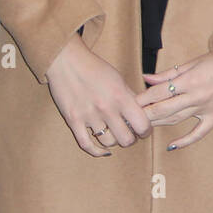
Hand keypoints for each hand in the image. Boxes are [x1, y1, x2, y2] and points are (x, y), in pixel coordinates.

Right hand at [45, 34, 152, 155]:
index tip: (143, 130)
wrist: (67, 61)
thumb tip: (142, 113)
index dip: (146, 131)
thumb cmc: (95, 68)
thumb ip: (130, 97)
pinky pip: (86, 144)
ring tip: (114, 134)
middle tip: (129, 133)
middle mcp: (106, 109)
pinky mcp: (73, 121)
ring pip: (108, 143)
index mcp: (121, 97)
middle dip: (131, 139)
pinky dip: (96, 151)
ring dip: (114, 141)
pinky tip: (102, 150)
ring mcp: (88, 116)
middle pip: (126, 139)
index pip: (142, 125)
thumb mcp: (119, 79)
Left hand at [136, 43, 212, 149]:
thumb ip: (170, 73)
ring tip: (142, 127)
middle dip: (144, 114)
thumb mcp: (195, 62)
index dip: (141, 98)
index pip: (158, 92)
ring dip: (158, 124)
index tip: (128, 102)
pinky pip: (198, 133)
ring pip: (176, 120)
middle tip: (128, 119)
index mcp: (189, 80)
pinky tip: (171, 146)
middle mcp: (196, 96)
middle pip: (163, 109)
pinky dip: (184, 141)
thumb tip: (147, 78)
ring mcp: (207, 109)